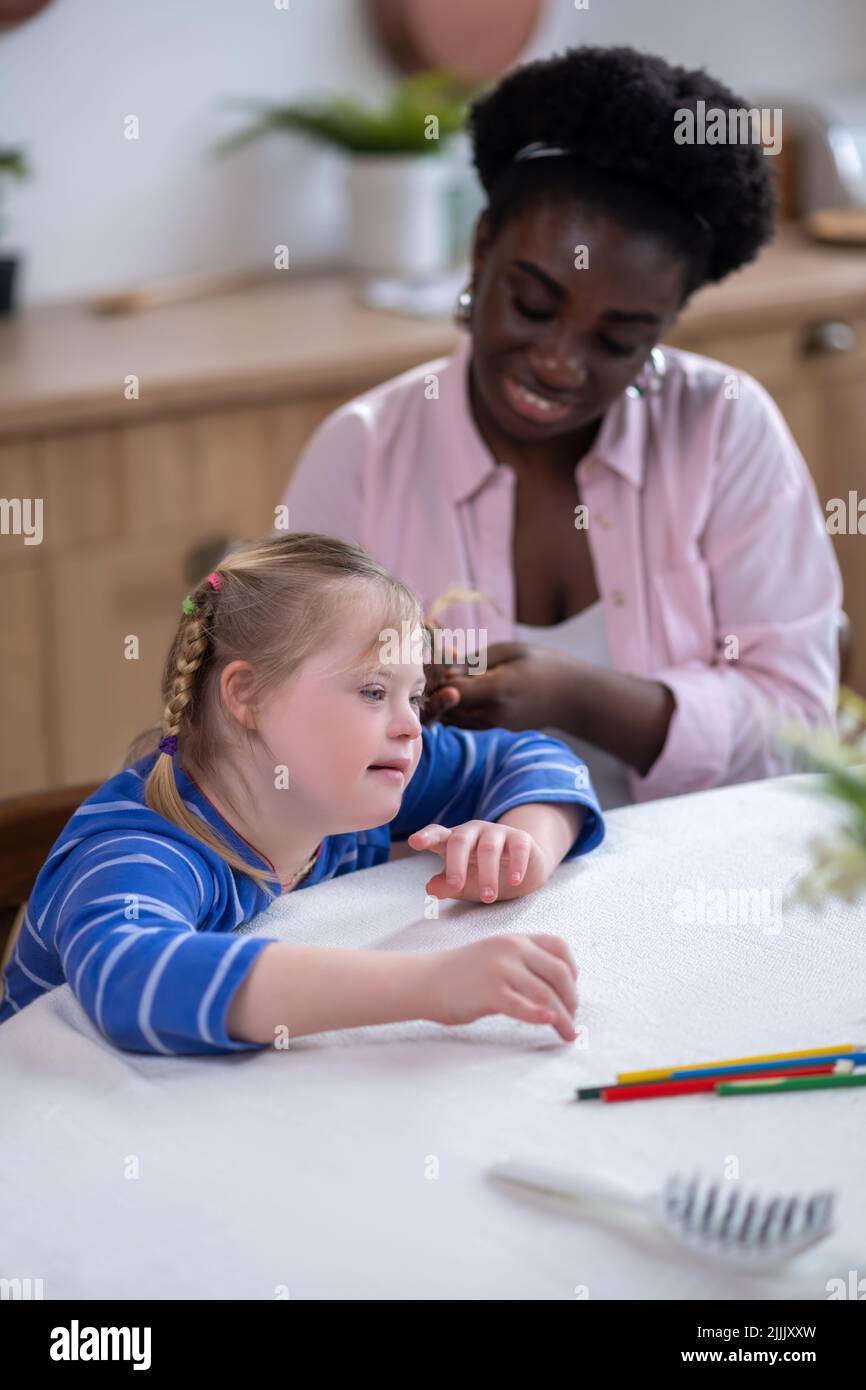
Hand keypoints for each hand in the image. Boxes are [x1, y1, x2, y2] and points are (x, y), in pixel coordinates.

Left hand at [407, 819, 551, 901]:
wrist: (521, 870)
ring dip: (487, 873)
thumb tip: (430, 889)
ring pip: (488, 848)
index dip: (426, 837)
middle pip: (459, 841)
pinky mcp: (520, 838)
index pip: (436, 834)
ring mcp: (496, 832)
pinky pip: (517, 848)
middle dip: (456, 864)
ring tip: (488, 897)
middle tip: (456, 886)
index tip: (415, 842)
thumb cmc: (481, 875)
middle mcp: (472, 831)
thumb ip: (445, 885)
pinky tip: (514, 880)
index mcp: (452, 840)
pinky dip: (516, 864)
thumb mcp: (462, 884)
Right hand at [422, 934, 579, 1041]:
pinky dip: (540, 1016)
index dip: (573, 969)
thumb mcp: (495, 954)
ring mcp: (501, 970)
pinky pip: (523, 1007)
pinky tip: (550, 1023)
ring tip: (568, 1033)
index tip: (571, 989)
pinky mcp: (490, 992)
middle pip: (559, 973)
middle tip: (572, 1019)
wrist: (426, 980)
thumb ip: (522, 962)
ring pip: (546, 994)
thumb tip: (554, 988)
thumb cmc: (461, 973)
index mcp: (515, 939)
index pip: (559, 947)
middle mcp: (512, 950)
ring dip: (563, 1017)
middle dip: (572, 1000)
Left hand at [423, 641, 578, 731]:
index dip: (438, 675)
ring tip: (446, 678)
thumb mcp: (511, 651)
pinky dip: (456, 709)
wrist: (574, 696)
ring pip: (453, 718)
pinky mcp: (496, 729)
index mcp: (498, 689)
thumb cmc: (543, 664)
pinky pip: (465, 722)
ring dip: (444, 701)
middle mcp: (493, 713)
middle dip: (436, 690)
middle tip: (433, 670)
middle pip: (447, 708)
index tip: (438, 660)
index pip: (450, 689)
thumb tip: (445, 668)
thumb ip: (476, 660)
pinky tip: (458, 690)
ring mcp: (495, 725)